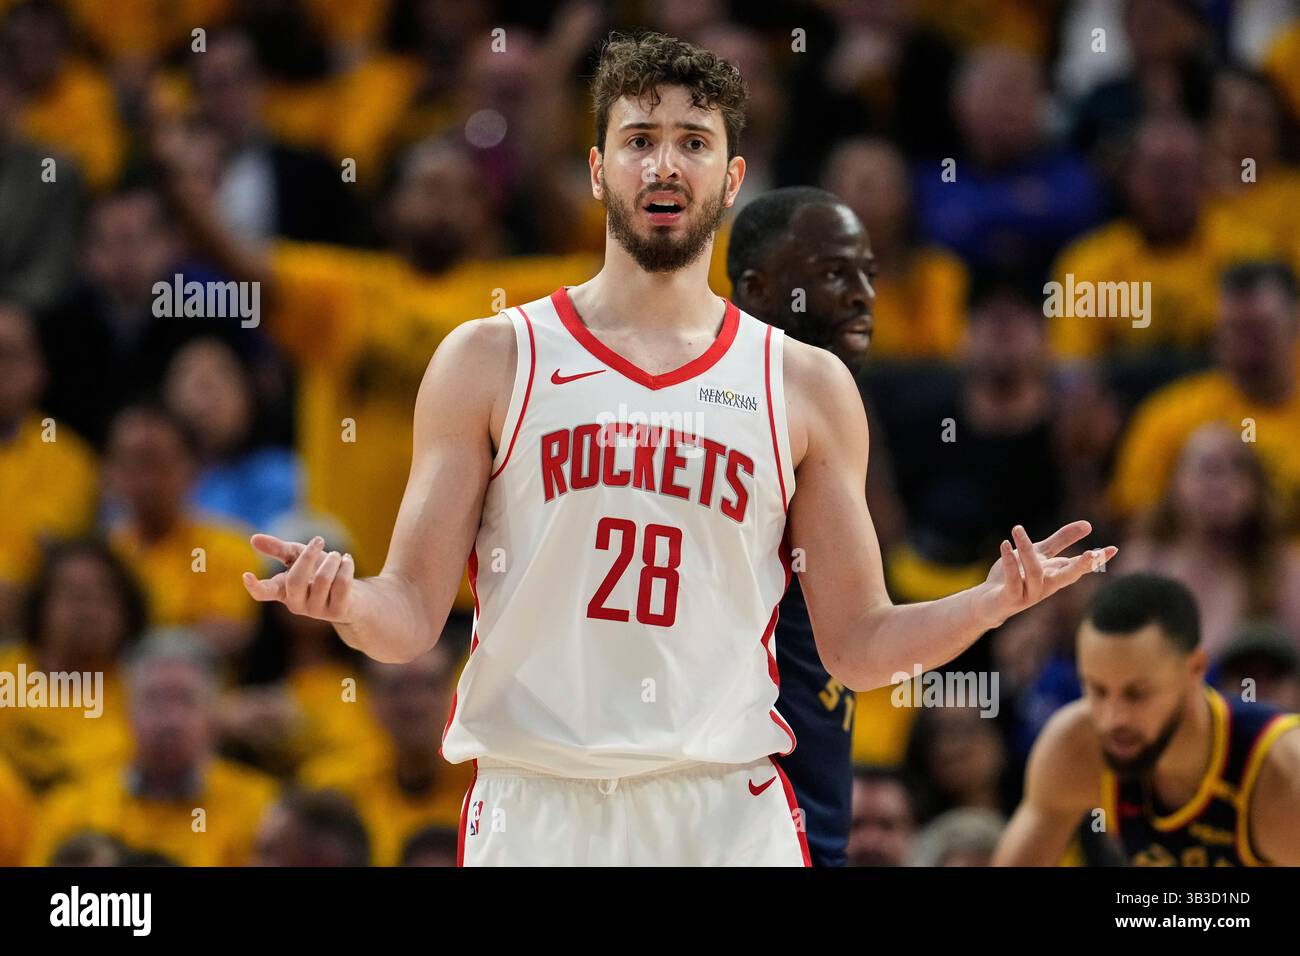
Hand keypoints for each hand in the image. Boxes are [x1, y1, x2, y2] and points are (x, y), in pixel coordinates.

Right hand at [243, 534, 355, 622]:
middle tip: (319, 540)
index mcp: (282, 590)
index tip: (246, 575)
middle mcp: (296, 604)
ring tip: (338, 555)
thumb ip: (279, 549)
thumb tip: (254, 539)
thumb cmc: (319, 573)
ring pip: (322, 580)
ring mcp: (316, 610)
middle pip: (296, 580)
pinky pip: (341, 584)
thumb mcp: (298, 557)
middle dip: (309, 555)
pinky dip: (346, 566)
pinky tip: (347, 561)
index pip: (264, 593)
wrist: (352, 595)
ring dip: (332, 560)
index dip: (254, 586)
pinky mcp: (337, 611)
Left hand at [975, 521, 1116, 628]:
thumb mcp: (1039, 555)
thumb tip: (1088, 524)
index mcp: (1055, 576)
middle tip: (1091, 554)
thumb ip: (1061, 541)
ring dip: (1026, 549)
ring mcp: (1029, 594)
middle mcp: (1046, 587)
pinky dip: (1008, 562)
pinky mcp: (1010, 598)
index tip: (1113, 549)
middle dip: (1080, 566)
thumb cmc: (1016, 576)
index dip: (1095, 559)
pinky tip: (1005, 544)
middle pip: (1067, 577)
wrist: (988, 601)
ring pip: (1034, 572)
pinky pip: (1013, 580)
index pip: (1078, 566)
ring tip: (1017, 529)